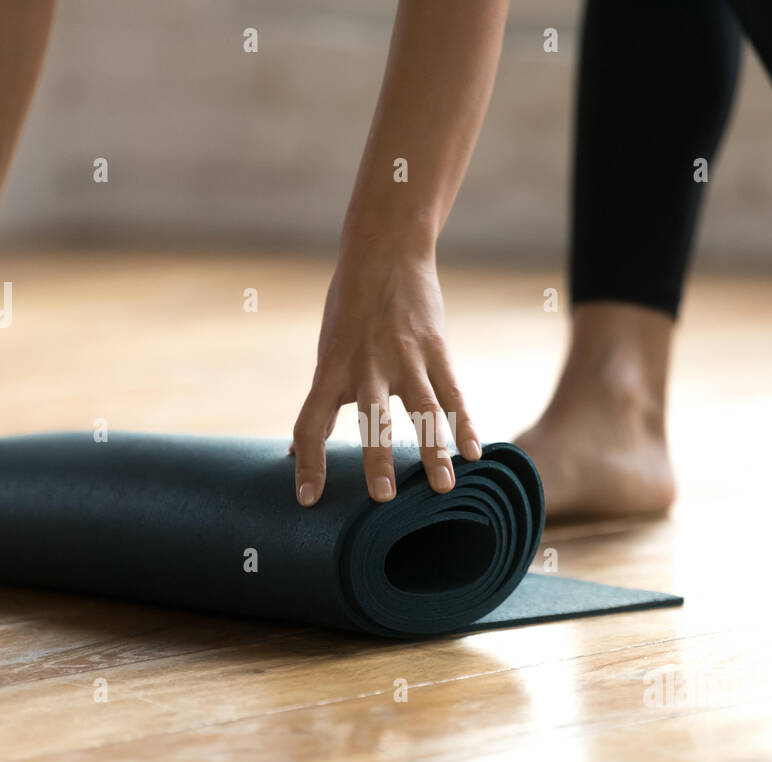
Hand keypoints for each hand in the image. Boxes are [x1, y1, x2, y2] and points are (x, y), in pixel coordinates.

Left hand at [292, 249, 479, 506]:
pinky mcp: (436, 350)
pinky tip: (475, 453)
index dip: (307, 463)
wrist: (386, 253)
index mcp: (330, 370)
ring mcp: (405, 358)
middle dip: (376, 460)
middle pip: (370, 420)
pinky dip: (465, 425)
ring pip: (422, 411)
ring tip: (443, 487)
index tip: (307, 499)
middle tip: (383, 499)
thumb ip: (324, 402)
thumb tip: (297, 450)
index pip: (310, 424)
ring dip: (433, 452)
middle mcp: (366, 367)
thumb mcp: (328, 353)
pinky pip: (453, 394)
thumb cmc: (350, 311)